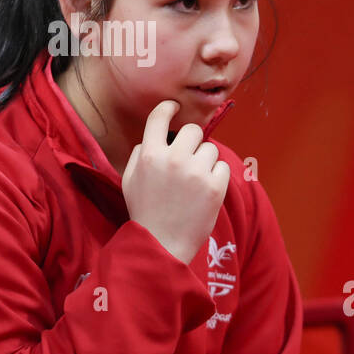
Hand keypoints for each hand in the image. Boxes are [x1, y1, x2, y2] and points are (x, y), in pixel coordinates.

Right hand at [121, 100, 229, 264]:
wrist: (162, 245)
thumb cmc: (145, 212)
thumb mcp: (130, 180)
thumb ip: (141, 154)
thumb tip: (154, 138)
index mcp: (150, 155)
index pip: (160, 116)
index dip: (168, 108)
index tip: (174, 108)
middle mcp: (174, 159)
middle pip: (193, 130)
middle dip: (192, 141)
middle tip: (188, 158)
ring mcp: (196, 173)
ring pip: (210, 149)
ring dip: (205, 161)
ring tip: (194, 182)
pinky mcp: (215, 187)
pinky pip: (223, 167)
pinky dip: (216, 177)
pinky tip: (204, 191)